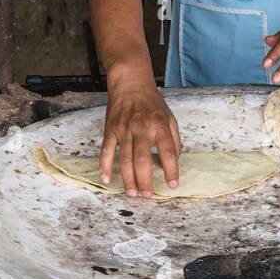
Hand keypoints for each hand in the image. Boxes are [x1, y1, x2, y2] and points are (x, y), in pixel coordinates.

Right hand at [100, 69, 181, 198]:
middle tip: (148, 195)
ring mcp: (124, 130)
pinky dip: (105, 166)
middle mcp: (141, 129)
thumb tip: (174, 160)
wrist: (130, 83)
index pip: (168, 152)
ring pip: (124, 159)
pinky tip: (107, 179)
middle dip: (145, 180)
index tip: (172, 185)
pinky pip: (106, 150)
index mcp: (159, 126)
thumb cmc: (152, 103)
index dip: (171, 170)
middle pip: (142, 160)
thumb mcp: (170, 117)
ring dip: (128, 178)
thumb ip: (174, 140)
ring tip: (132, 194)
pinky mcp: (110, 130)